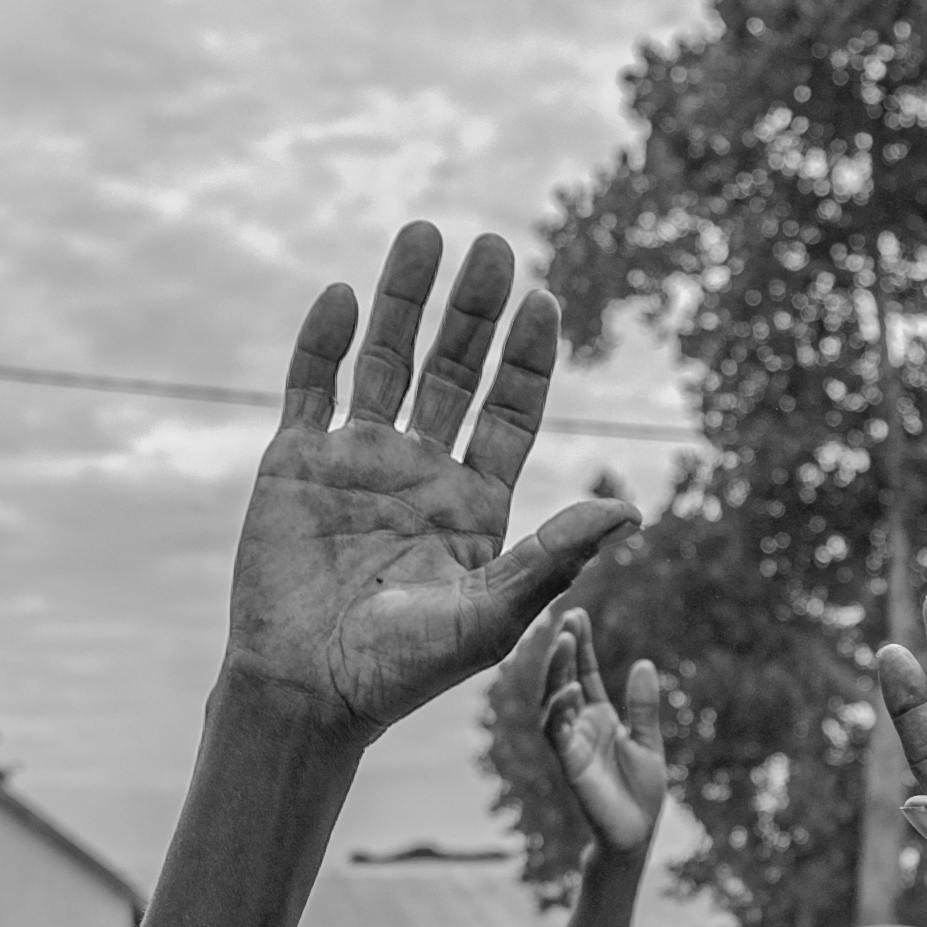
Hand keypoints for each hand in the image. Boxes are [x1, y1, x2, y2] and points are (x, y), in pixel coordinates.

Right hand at [224, 221, 638, 742]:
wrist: (306, 693)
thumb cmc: (402, 672)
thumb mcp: (491, 618)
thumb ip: (555, 559)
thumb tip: (632, 511)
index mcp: (472, 506)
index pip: (510, 413)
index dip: (527, 359)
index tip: (544, 301)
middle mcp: (419, 473)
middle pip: (453, 372)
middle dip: (472, 311)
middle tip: (493, 247)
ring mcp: (356, 462)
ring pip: (385, 362)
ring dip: (404, 299)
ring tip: (425, 232)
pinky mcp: (294, 463)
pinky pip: (311, 386)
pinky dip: (325, 341)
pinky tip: (345, 297)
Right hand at [540, 607, 664, 860]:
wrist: (636, 834)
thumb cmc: (641, 792)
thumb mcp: (648, 741)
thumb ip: (643, 707)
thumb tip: (643, 663)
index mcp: (599, 718)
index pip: (584, 674)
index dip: (581, 646)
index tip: (577, 614)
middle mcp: (580, 727)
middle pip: (564, 680)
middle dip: (564, 650)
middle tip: (567, 618)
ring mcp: (571, 745)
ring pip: (553, 701)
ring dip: (557, 672)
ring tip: (565, 641)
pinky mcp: (570, 765)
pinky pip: (558, 734)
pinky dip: (560, 711)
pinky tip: (569, 690)